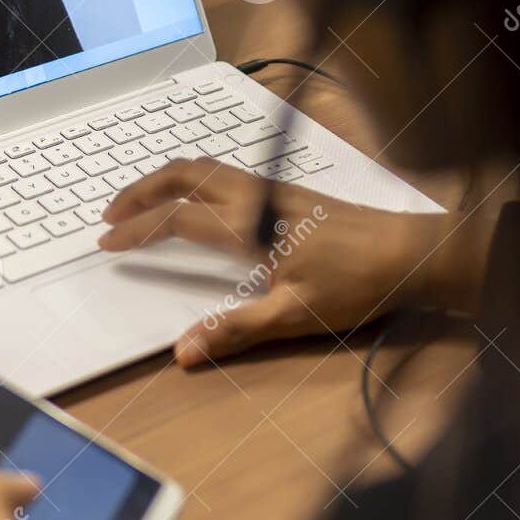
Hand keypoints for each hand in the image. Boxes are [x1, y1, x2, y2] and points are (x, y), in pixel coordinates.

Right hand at [98, 158, 486, 366]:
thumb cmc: (358, 283)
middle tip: (111, 213)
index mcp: (249, 225)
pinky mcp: (288, 190)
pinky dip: (193, 177)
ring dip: (166, 179)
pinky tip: (196, 198)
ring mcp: (272, 188)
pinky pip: (226, 171)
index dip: (137, 229)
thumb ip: (236, 330)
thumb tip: (183, 352)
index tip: (107, 242)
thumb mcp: (294, 316)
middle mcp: (255, 196)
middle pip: (183, 174)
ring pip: (205, 167)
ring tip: (141, 201)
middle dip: (140, 189)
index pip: (176, 219)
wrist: (412, 253)